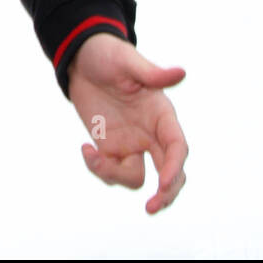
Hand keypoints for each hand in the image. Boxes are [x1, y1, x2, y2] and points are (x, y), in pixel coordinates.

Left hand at [68, 33, 186, 213]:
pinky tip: (85, 149)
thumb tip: (182, 72)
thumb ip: (152, 73)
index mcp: (161, 113)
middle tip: (151, 207)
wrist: (80, 57)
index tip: (164, 182)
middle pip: (168, 171)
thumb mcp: (127, 61)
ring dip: (116, 176)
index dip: (175, 167)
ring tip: (94, 157)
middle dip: (165, 193)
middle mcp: (150, 132)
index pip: (177, 147)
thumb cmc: (108, 54)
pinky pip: (110, 170)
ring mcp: (130, 142)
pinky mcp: (109, 146)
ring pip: (136, 177)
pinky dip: (98, 168)